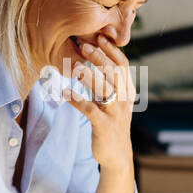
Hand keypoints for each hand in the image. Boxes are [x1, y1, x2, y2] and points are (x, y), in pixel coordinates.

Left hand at [61, 34, 134, 173]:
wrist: (116, 155)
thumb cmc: (111, 122)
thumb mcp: (114, 100)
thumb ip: (109, 82)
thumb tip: (97, 57)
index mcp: (127, 91)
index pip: (123, 66)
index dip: (112, 51)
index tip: (100, 38)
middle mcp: (124, 100)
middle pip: (114, 74)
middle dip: (99, 58)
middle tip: (84, 45)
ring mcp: (115, 114)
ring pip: (104, 90)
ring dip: (89, 77)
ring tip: (75, 66)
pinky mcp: (104, 127)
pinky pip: (90, 110)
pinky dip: (77, 100)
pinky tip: (65, 92)